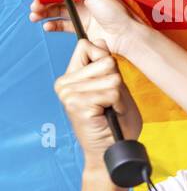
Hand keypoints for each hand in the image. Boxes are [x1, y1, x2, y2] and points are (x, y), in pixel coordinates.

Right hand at [31, 0, 147, 56]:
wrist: (125, 35)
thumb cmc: (114, 12)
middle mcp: (85, 1)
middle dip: (43, 2)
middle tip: (34, 6)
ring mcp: (83, 15)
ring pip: (58, 12)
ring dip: (44, 13)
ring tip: (34, 16)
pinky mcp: (83, 29)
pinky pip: (63, 25)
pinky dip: (53, 25)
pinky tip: (46, 26)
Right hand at [53, 39, 142, 165]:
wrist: (111, 151)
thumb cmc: (115, 122)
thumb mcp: (115, 88)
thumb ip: (107, 66)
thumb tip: (99, 39)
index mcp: (71, 76)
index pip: (87, 46)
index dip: (105, 58)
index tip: (108, 80)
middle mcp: (64, 83)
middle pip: (105, 60)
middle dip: (116, 81)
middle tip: (110, 101)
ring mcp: (68, 93)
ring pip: (111, 77)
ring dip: (118, 95)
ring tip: (109, 109)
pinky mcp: (78, 104)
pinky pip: (112, 92)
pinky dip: (118, 104)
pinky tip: (108, 114)